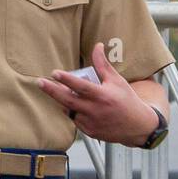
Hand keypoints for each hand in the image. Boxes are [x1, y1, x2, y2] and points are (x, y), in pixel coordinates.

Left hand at [36, 42, 159, 144]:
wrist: (137, 126)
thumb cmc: (127, 100)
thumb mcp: (117, 80)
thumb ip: (103, 64)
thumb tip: (97, 46)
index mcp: (103, 96)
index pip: (81, 87)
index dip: (67, 79)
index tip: (54, 73)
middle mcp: (95, 110)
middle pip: (68, 100)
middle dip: (52, 91)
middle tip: (40, 82)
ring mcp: (90, 123)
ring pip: (69, 110)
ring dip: (61, 101)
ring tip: (54, 90)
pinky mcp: (88, 132)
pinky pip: (74, 120)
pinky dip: (71, 111)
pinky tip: (71, 104)